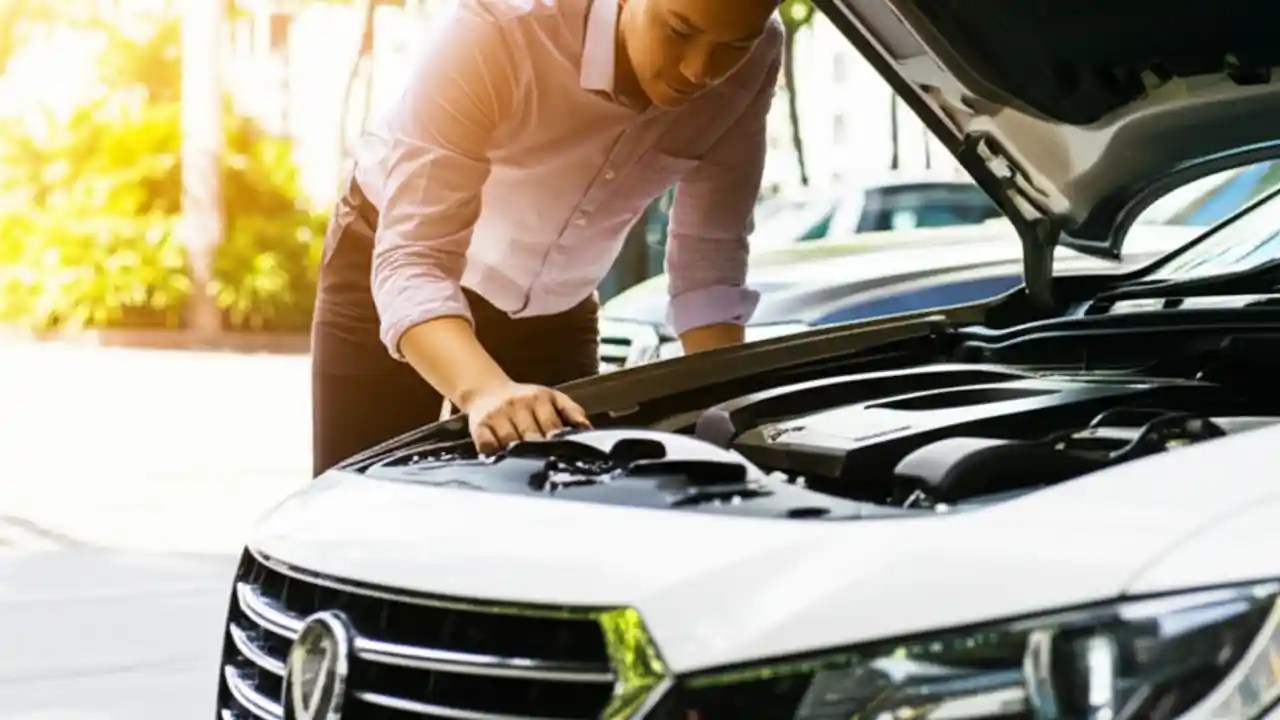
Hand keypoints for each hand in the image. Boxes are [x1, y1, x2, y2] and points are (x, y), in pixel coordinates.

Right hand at [462, 381, 591, 453]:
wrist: (487, 390)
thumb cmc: (525, 399)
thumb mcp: (552, 398)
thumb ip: (572, 411)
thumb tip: (587, 430)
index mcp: (539, 399)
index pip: (552, 426)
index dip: (558, 443)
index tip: (562, 455)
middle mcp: (518, 405)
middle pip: (532, 436)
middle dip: (540, 452)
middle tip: (546, 465)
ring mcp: (497, 415)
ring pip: (510, 442)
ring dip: (518, 456)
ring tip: (525, 466)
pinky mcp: (479, 426)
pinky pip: (486, 444)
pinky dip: (493, 454)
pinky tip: (500, 459)